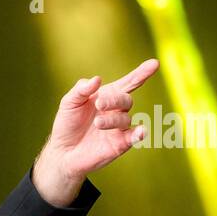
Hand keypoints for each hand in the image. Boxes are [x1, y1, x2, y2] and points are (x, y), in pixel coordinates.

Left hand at [32, 58, 159, 205]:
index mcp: (107, 96)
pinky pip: (134, 137)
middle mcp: (117, 111)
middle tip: (99, 104)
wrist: (62, 151)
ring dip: (112, 119)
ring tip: (97, 123)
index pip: (128, 83)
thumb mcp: (69, 103)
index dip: (141, 74)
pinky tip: (140, 132)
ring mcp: (120, 128)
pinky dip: (139, 133)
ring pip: (125, 119)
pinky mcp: (120, 144)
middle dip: (114, 100)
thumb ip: (81, 90)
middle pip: (125, 100)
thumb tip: (97, 79)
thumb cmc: (67, 124)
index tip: (154, 64)